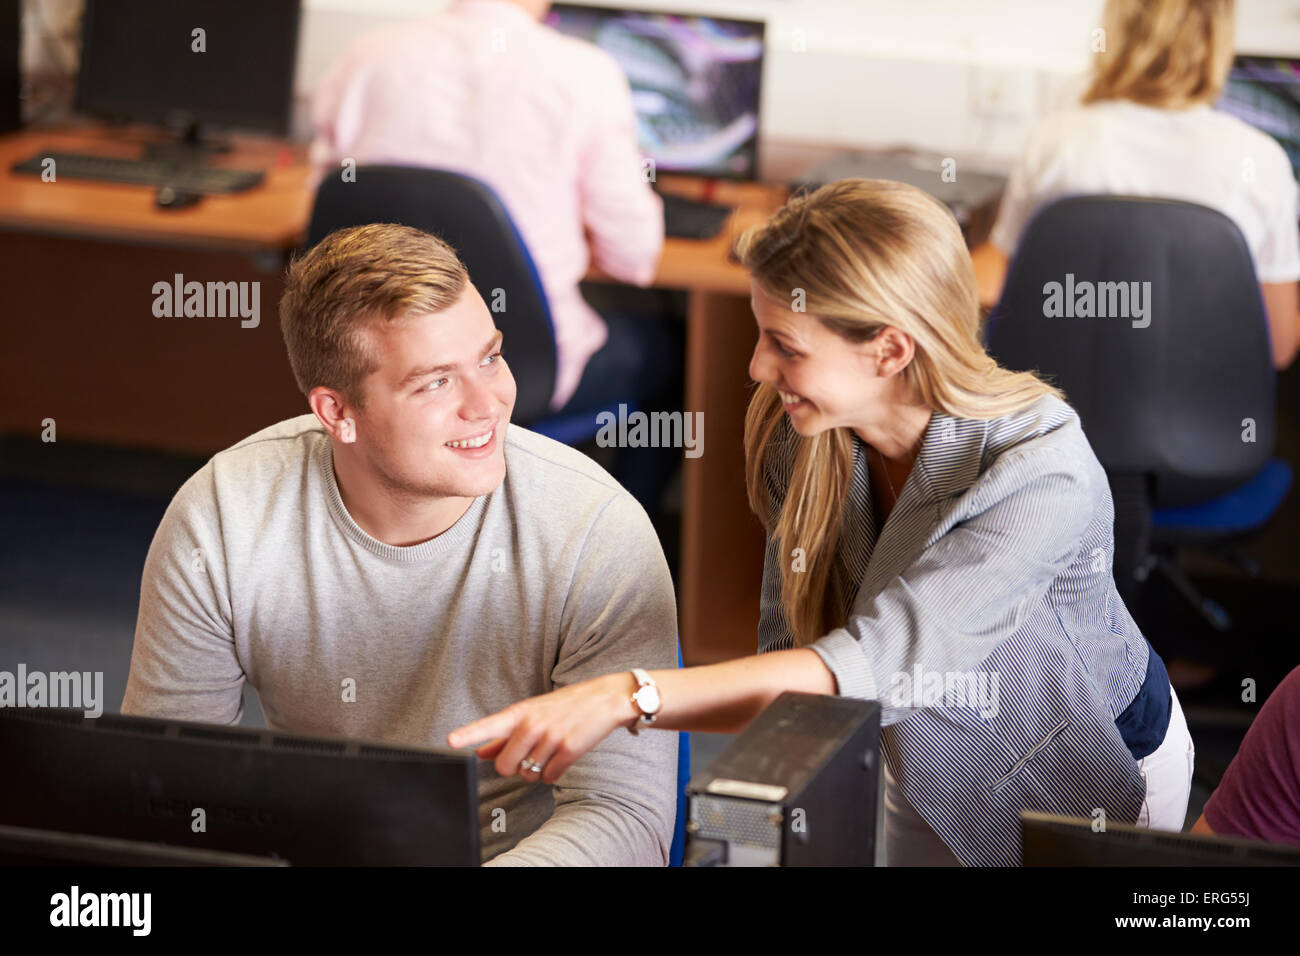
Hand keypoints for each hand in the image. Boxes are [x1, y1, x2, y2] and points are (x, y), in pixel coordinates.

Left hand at [447, 672, 639, 783]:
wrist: (605, 699)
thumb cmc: (564, 706)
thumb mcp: (533, 713)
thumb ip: (504, 735)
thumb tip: (480, 752)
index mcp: (520, 712)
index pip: (489, 725)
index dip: (468, 734)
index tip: (450, 741)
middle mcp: (533, 724)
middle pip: (505, 766)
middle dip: (513, 767)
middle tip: (527, 755)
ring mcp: (551, 737)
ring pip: (528, 774)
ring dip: (536, 770)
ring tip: (549, 750)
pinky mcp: (570, 750)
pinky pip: (549, 778)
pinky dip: (553, 773)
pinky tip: (562, 757)